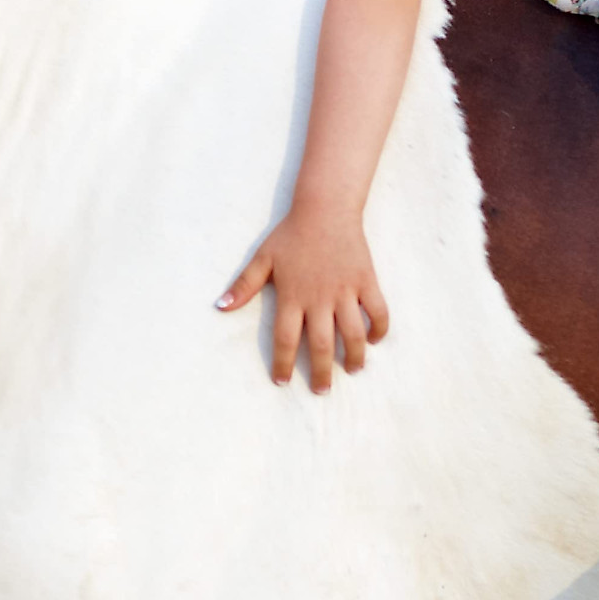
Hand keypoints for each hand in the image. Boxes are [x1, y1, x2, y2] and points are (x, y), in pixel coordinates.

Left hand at [215, 207, 388, 392]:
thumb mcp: (263, 258)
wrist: (325, 208)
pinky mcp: (366, 281)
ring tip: (353, 370)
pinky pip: (377, 310)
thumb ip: (243, 285)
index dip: (284, 363)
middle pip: (322, 345)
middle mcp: (320, 298)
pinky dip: (379, 328)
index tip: (282, 381)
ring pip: (353, 334)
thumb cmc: (292, 234)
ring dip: (354, 356)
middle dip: (322, 372)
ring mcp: (346, 290)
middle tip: (321, 390)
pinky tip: (374, 339)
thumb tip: (220, 307)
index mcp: (292, 296)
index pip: (286, 339)